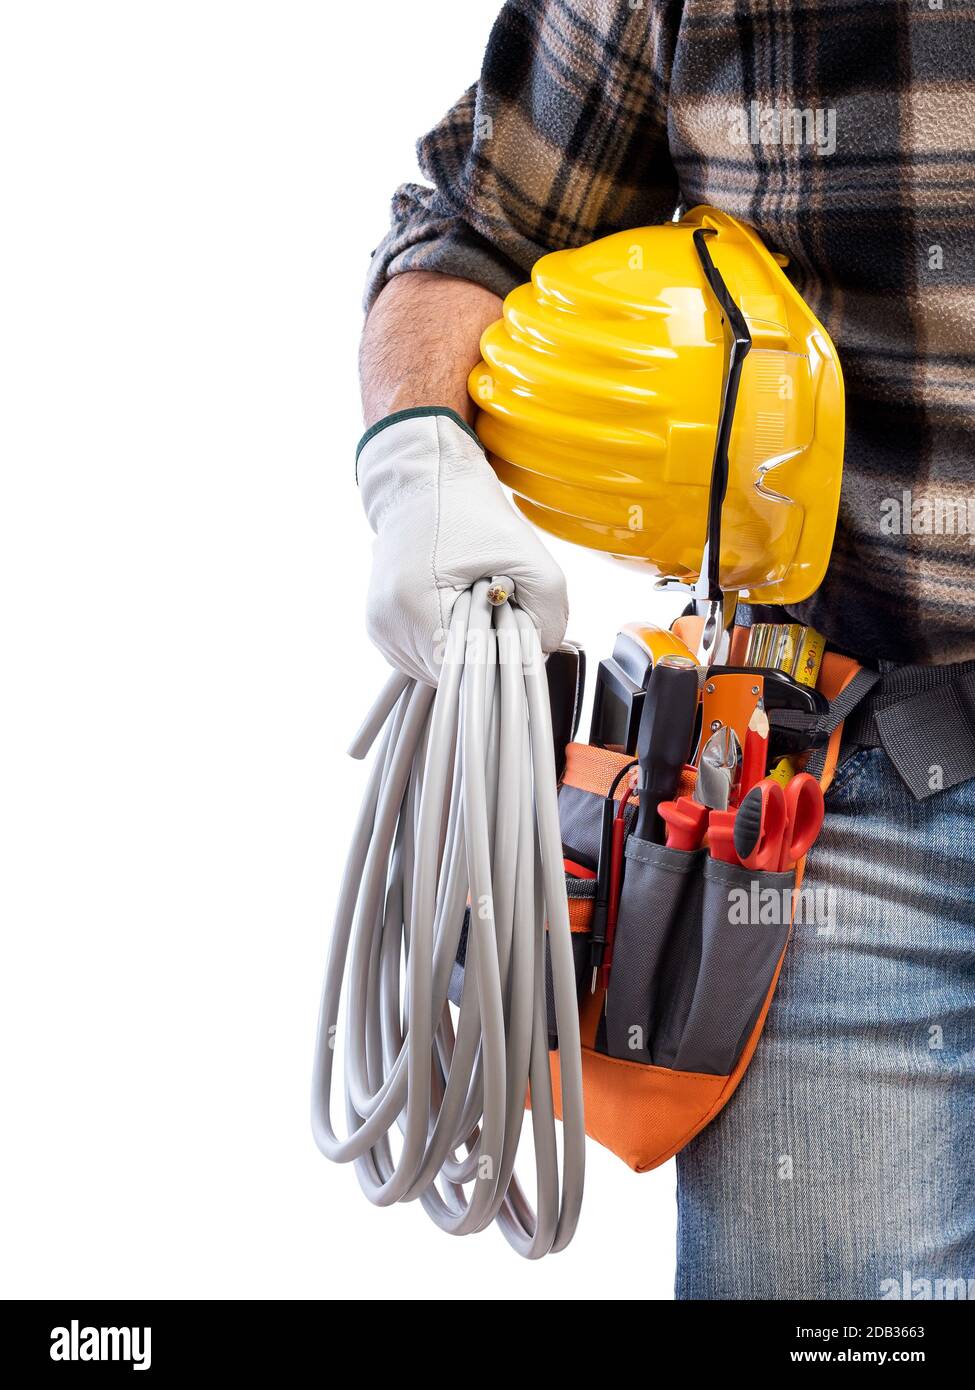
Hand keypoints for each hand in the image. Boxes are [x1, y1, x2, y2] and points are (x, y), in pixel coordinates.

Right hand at [357, 409, 567, 682]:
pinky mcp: (380, 628)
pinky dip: (447, 642)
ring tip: (473, 604)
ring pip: (439, 672)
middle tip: (497, 610)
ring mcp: (379, 630)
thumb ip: (548, 616)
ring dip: (466, 649)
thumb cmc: (471, 513)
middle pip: (454, 676)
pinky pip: (423, 657)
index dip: (502, 660)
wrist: (424, 482)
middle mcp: (387, 625)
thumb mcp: (530, 559)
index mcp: (414, 607)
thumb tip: (542, 658)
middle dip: (485, 653)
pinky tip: (455, 608)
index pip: (469, 674)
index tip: (516, 633)